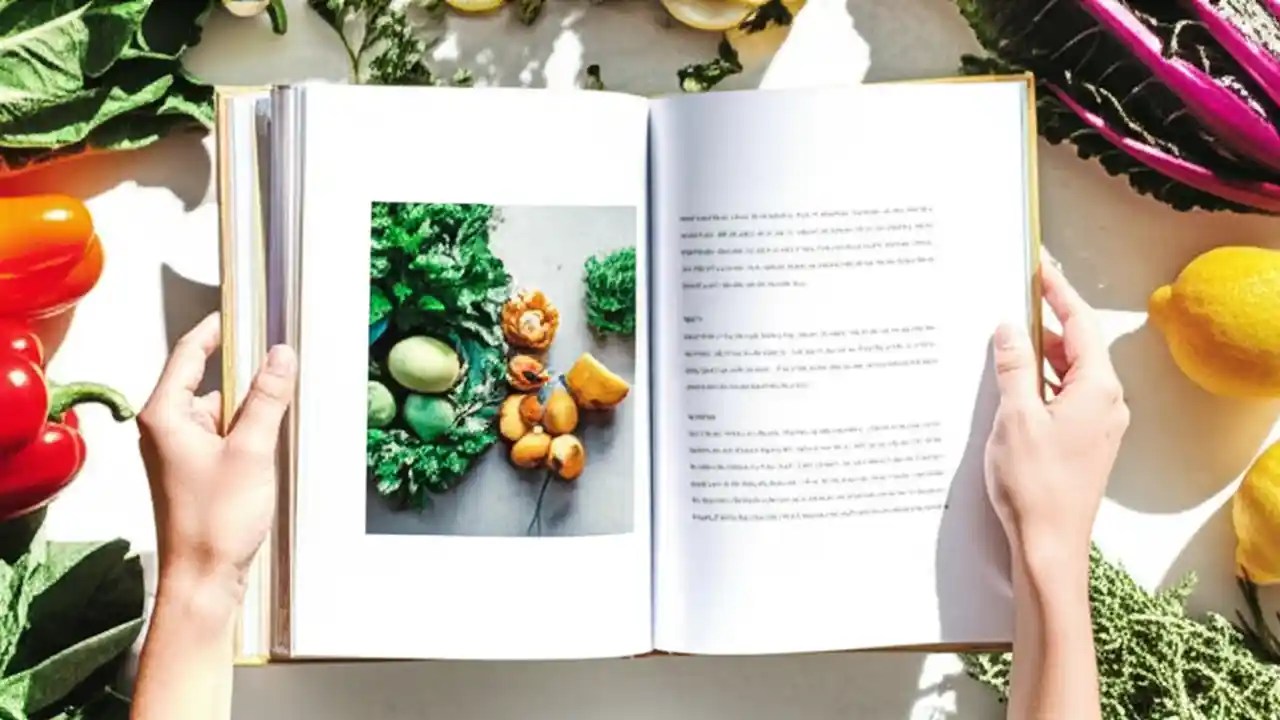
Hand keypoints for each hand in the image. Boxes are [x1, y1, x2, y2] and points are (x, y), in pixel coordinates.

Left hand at [137, 312, 296, 599]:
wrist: (203, 580)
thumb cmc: (215, 522)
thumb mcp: (252, 450)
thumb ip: (267, 398)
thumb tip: (280, 355)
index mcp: (164, 415)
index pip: (187, 354)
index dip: (215, 330)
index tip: (239, 313)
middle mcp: (164, 429)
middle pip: (208, 383)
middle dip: (245, 382)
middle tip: (278, 379)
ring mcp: (178, 452)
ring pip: (220, 413)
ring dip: (249, 416)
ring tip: (272, 436)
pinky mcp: (193, 473)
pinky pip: (223, 438)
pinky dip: (246, 438)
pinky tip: (267, 455)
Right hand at [985, 260, 1128, 565]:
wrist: (1048, 544)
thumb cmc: (1035, 485)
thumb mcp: (1016, 416)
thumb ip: (1014, 368)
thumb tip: (1010, 330)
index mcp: (1098, 390)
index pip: (1080, 324)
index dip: (1057, 293)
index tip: (1039, 270)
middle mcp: (1106, 404)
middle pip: (1077, 347)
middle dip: (1045, 323)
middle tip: (1014, 300)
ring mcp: (1097, 425)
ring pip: (1069, 374)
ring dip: (1040, 356)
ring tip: (1004, 340)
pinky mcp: (1083, 443)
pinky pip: (1064, 398)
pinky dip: (1040, 384)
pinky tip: (1011, 385)